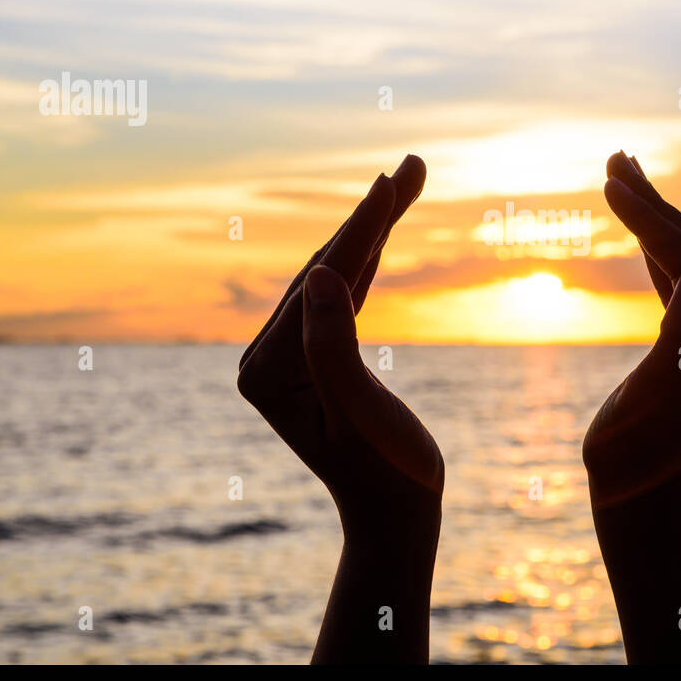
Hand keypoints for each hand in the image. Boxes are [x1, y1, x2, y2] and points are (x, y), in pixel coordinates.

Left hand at [237, 154, 442, 662]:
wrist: (397, 515)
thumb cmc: (387, 473)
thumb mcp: (361, 412)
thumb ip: (334, 343)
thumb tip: (320, 273)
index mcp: (267, 368)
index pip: (321, 283)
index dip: (363, 229)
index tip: (394, 180)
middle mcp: (267, 356)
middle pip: (326, 270)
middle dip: (372, 217)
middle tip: (412, 165)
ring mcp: (289, 356)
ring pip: (336, 277)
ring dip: (373, 230)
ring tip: (407, 179)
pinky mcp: (314, 358)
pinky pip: (344, 297)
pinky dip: (368, 260)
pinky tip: (383, 232)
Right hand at [583, 152, 680, 513]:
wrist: (643, 510)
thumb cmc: (635, 467)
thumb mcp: (651, 405)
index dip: (653, 223)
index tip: (611, 183)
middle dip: (657, 207)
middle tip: (615, 159)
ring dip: (658, 222)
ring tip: (621, 174)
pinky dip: (661, 255)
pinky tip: (639, 225)